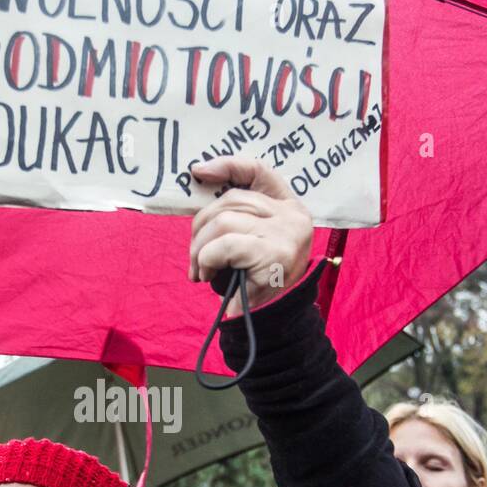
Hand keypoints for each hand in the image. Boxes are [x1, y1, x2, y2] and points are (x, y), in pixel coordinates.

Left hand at [189, 157, 313, 316]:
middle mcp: (292, 215)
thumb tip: (200, 175)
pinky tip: (208, 273)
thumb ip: (237, 216)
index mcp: (290, 207)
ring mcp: (286, 233)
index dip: (228, 165)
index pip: (259, 170)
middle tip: (194, 257)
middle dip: (201, 226)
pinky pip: (224, 245)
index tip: (198, 171)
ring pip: (224, 221)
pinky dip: (207, 258)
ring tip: (200, 270)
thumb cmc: (257, 282)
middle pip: (232, 200)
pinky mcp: (273, 253)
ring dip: (200, 247)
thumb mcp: (253, 243)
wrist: (275, 321)